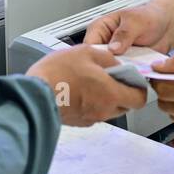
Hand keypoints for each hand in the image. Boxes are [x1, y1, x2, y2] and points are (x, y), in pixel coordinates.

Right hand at [26, 44, 147, 125]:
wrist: (33, 95)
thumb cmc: (57, 74)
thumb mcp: (86, 52)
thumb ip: (107, 58)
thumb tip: (116, 63)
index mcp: (111, 94)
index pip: (140, 99)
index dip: (139, 89)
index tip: (134, 80)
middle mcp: (104, 110)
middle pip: (125, 105)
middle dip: (123, 92)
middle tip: (112, 77)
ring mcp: (91, 118)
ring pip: (109, 109)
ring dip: (106, 97)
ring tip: (92, 81)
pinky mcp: (79, 121)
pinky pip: (93, 112)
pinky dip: (92, 103)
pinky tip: (80, 90)